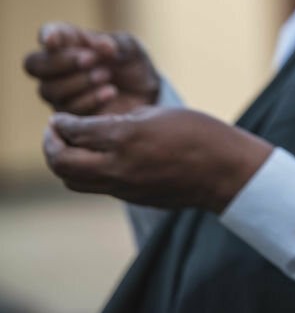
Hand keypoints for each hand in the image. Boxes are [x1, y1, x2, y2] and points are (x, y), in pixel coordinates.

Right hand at [23, 22, 160, 114]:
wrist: (146, 94)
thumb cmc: (131, 64)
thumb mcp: (129, 48)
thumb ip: (113, 43)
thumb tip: (99, 46)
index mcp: (69, 42)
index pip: (48, 34)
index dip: (47, 36)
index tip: (54, 40)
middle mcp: (56, 67)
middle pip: (34, 64)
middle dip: (61, 61)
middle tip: (90, 59)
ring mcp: (59, 93)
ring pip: (49, 89)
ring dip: (79, 81)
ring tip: (106, 75)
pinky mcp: (69, 115)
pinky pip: (67, 109)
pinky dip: (89, 99)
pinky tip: (110, 92)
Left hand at [44, 107, 273, 212]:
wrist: (225, 170)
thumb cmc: (199, 132)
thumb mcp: (158, 114)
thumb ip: (121, 121)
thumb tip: (93, 129)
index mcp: (125, 137)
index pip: (75, 132)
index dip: (61, 124)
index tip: (58, 118)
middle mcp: (118, 165)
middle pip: (62, 163)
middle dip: (51, 146)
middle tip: (53, 133)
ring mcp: (124, 187)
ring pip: (74, 181)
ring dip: (65, 164)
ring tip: (71, 148)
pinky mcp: (133, 198)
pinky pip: (98, 188)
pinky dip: (88, 173)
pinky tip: (99, 160)